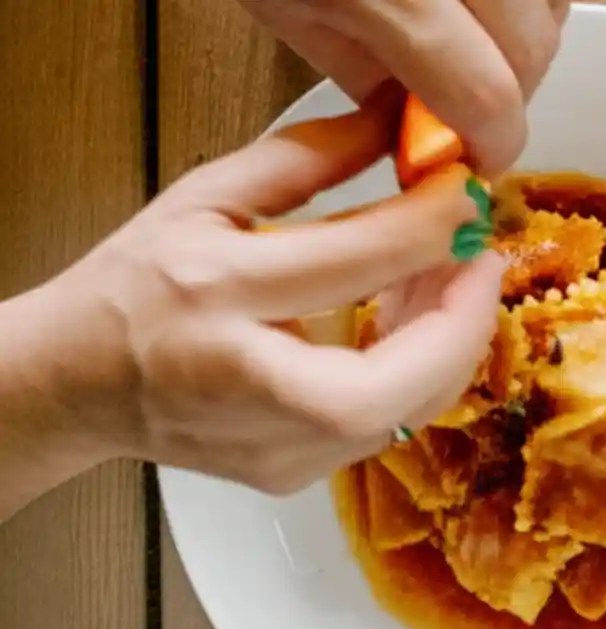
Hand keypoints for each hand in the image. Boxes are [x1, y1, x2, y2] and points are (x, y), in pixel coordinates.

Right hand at [28, 88, 503, 494]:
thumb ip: (311, 158)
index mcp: (216, 292)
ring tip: (448, 279)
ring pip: (408, 412)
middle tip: (482, 257)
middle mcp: (248, 383)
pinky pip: (389, 424)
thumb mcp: (208, 197)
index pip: (359, 259)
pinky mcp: (293, 475)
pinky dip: (421, 371)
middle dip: (467, 316)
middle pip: (403, 377)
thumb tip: (402, 130)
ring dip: (452, 341)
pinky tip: (416, 321)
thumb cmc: (138, 285)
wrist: (77, 383)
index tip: (466, 194)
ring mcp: (273, 446)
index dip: (437, 223)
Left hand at [244, 0, 570, 175]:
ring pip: (555, 2)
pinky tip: (490, 1)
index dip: (493, 143)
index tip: (480, 160)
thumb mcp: (288, 8)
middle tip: (474, 103)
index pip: (481, 91)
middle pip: (532, 46)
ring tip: (482, 38)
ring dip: (531, 33)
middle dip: (514, 93)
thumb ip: (365, 74)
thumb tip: (425, 126)